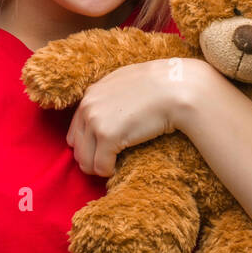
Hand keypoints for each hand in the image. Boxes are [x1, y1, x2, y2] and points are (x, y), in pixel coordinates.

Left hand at [65, 57, 196, 176]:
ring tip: (111, 166)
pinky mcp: (107, 136)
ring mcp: (96, 121)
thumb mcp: (126, 81)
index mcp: (91, 94)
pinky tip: (117, 168)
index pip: (76, 130)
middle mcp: (88, 107)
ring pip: (85, 160)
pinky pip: (100, 166)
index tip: (100, 151)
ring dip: (97, 167)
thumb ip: (111, 94)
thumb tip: (110, 110)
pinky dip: (108, 171)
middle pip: (77, 147)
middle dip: (90, 158)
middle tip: (106, 163)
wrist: (176, 88)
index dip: (87, 144)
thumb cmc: (159, 85)